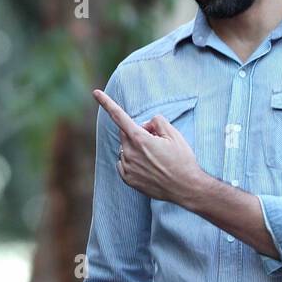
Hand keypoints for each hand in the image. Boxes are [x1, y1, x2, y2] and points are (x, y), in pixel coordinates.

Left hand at [93, 88, 203, 204]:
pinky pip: (124, 162)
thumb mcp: (174, 134)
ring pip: (125, 148)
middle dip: (138, 132)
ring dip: (136, 148)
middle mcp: (129, 152)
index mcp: (140, 139)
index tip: (96, 93)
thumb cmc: (182, 160)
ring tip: (156, 158)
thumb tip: (145, 125)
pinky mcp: (127, 179)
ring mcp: (127, 167)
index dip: (107, 103)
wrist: (186, 188)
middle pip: (126, 133)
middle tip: (157, 140)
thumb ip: (157, 121)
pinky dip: (132, 161)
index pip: (119, 116)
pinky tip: (148, 167)